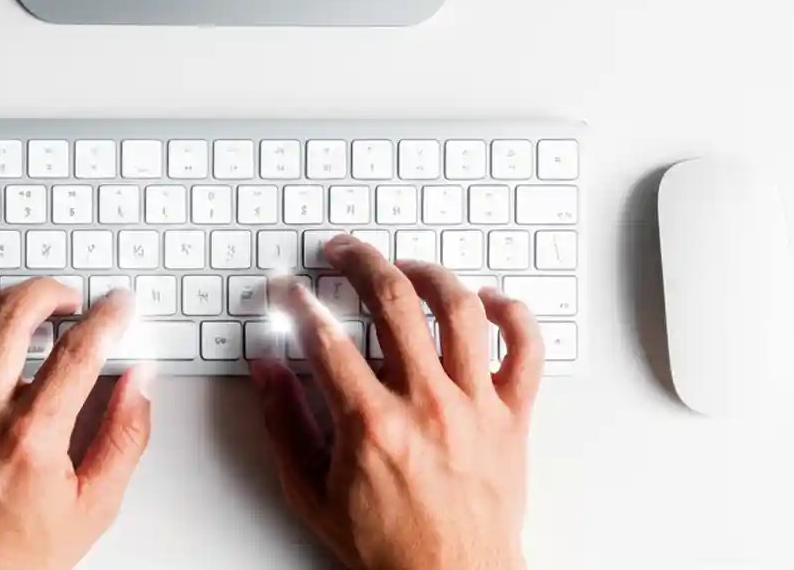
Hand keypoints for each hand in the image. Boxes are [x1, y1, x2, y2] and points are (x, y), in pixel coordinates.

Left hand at [0, 280, 153, 569]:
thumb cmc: (12, 566)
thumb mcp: (93, 508)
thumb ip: (123, 439)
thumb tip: (138, 385)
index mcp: (31, 436)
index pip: (80, 349)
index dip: (108, 316)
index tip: (117, 307)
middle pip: (12, 316)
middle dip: (48, 292)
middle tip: (65, 299)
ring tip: (3, 303)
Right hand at [250, 235, 543, 569]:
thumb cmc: (388, 546)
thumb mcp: (311, 490)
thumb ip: (285, 422)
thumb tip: (267, 368)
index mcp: (372, 424)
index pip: (325, 337)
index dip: (298, 302)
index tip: (289, 290)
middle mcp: (427, 405)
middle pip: (393, 301)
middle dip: (359, 262)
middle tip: (342, 253)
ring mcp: (475, 406)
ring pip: (460, 310)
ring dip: (430, 274)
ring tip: (407, 267)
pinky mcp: (513, 416)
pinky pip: (526, 349)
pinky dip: (513, 314)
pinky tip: (489, 300)